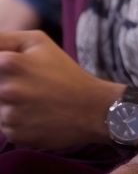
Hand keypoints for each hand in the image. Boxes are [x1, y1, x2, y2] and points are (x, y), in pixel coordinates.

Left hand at [0, 30, 119, 148]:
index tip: (21, 74)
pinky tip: (37, 115)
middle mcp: (5, 89)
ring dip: (10, 104)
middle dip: (6, 85)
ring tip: (35, 101)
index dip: (4, 69)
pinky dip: (18, 121)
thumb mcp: (38, 42)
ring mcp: (9, 114)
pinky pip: (6, 126)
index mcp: (9, 62)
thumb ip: (4, 39)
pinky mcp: (14, 134)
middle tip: (30, 86)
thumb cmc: (65, 72)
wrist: (93, 108)